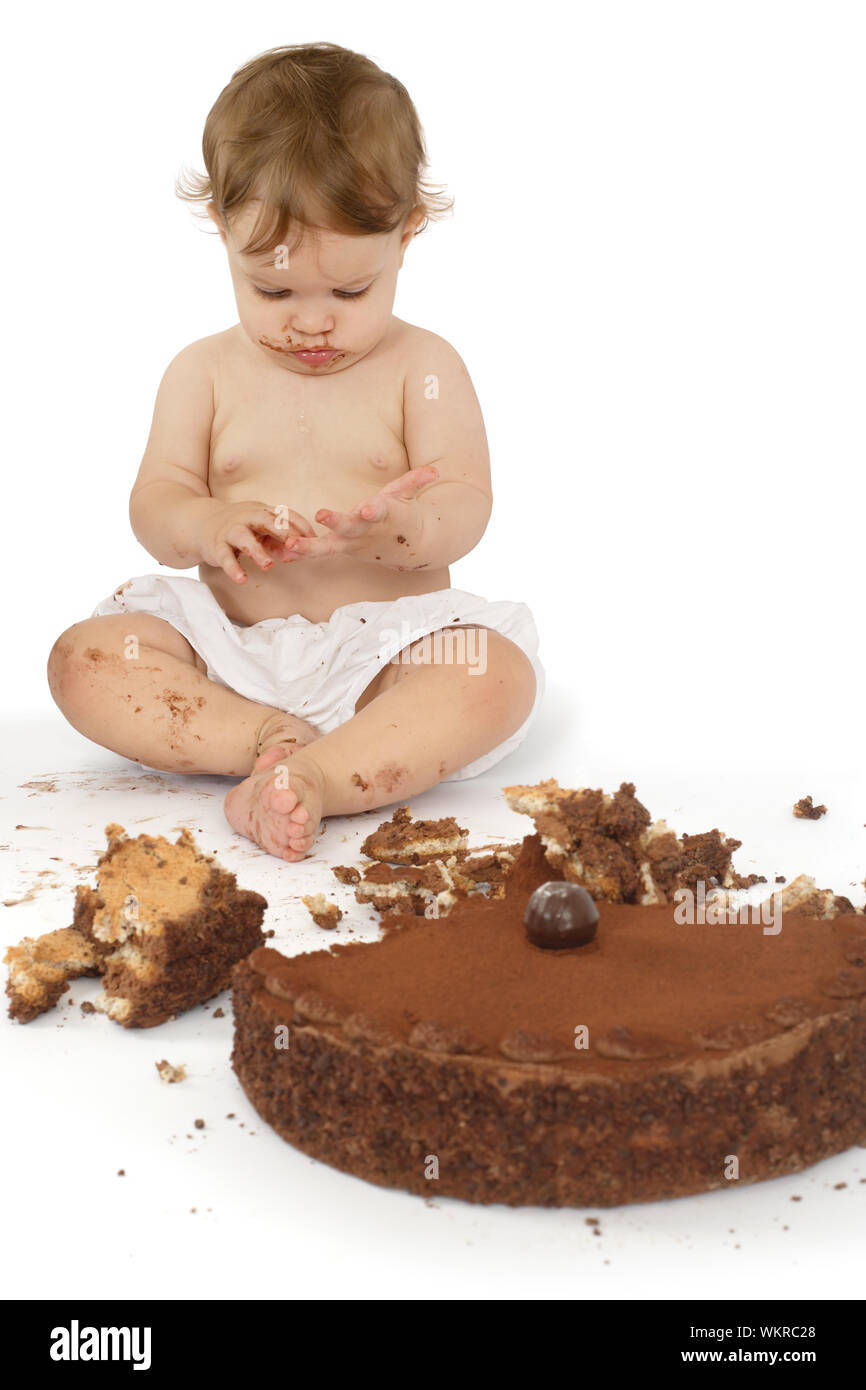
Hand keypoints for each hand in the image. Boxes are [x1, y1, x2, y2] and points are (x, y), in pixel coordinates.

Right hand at [197, 502, 315, 583]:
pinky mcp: (216, 546)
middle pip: (265, 520)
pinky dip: (233, 568)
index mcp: (261, 511)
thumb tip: (295, 553)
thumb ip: (277, 542)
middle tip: (295, 545)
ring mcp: (230, 530)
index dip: (300, 525)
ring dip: (256, 551)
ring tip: (269, 566)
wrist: (201, 525)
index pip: (284, 514)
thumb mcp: (260, 531)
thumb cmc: (239, 528)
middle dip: (281, 531)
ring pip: (243, 538)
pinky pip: (225, 557)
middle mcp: (246, 517)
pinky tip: (242, 579)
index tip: (314, 539)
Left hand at [281, 466, 438, 562]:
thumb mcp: (408, 495)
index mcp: (384, 516)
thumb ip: (417, 480)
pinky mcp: (341, 549)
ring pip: (330, 547)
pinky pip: (320, 553)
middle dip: (337, 522)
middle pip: (350, 528)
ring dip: (309, 548)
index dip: (373, 509)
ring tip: (290, 546)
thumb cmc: (403, 515)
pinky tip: (282, 554)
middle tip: (321, 514)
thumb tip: (434, 471)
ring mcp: (352, 544)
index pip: (380, 511)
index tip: (367, 508)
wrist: (408, 548)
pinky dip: (302, 554)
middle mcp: (366, 532)